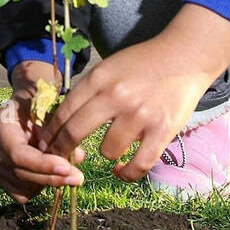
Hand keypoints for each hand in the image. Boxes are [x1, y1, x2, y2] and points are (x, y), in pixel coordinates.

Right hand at [0, 61, 83, 203]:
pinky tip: (48, 173)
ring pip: (23, 187)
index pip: (19, 154)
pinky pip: (21, 194)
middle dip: (52, 177)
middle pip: (22, 173)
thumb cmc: (36, 103)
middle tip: (78, 177)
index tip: (67, 168)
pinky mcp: (1, 178)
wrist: (22, 107)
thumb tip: (79, 156)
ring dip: (47, 181)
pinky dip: (38, 187)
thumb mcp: (47, 105)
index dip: (43, 164)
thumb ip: (60, 128)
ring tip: (64, 169)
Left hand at [40, 6, 229, 183]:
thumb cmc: (143, 63)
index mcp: (100, 78)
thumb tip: (60, 120)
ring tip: (112, 147)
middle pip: (75, 133)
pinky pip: (138, 165)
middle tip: (60, 157)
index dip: (49, 132)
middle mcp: (116, 96)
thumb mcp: (109, 67)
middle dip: (62, 149)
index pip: (64, 111)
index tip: (44, 143)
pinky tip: (121, 171)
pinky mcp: (162, 131)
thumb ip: (88, 90)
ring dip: (106, 153)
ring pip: (107, 151)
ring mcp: (140, 115)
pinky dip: (127, 173)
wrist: (185, 56)